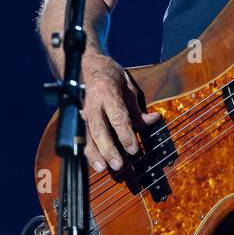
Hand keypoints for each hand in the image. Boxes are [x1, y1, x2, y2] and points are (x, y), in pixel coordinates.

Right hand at [79, 53, 162, 171]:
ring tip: (102, 168)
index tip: (133, 149)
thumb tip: (153, 119)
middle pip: (99, 129)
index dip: (125, 134)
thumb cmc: (111, 76)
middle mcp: (93, 103)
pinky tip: (94, 162)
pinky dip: (88, 150)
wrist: (87, 66)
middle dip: (108, 148)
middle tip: (118, 164)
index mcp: (108, 93)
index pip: (118, 116)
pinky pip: (83, 136)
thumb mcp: (128, 87)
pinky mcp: (80, 118)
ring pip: (87, 135)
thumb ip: (137, 108)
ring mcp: (84, 112)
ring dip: (94, 153)